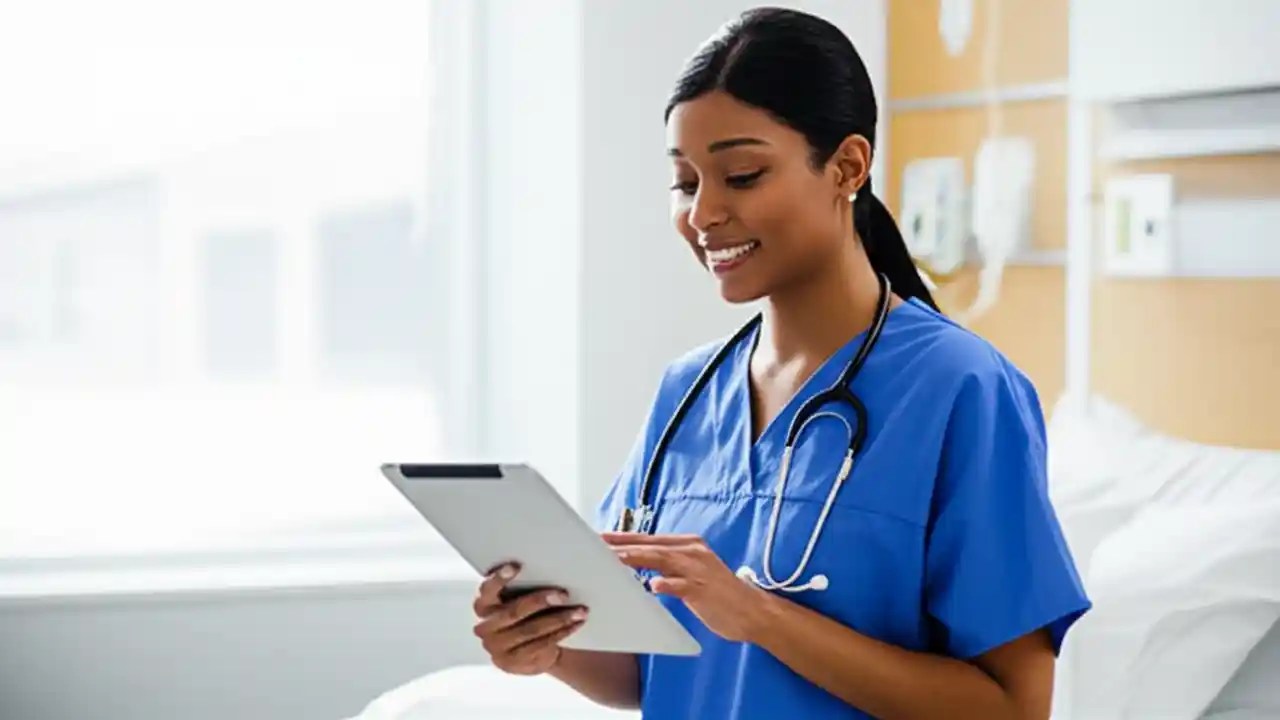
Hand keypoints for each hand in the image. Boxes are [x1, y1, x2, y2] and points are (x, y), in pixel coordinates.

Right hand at [471, 563, 589, 675]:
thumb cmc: (525, 617)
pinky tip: (576, 624)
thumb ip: (520, 588)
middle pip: (513, 612)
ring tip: (580, 611)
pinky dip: (562, 632)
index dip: (499, 578)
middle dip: (540, 601)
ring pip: (531, 630)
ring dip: (559, 619)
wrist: (528, 654)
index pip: (487, 590)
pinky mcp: (512, 662)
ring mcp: (496, 647)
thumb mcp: (517, 601)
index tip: (517, 566)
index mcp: (482, 606)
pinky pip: (541, 644)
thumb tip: (550, 568)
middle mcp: (484, 627)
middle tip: (564, 593)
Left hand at [603, 532, 773, 642]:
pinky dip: (667, 584)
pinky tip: (654, 585)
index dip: (624, 538)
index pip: (649, 539)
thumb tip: (638, 565)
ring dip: (636, 557)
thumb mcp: (692, 573)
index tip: (600, 537)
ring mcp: (699, 569)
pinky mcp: (704, 589)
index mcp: (688, 545)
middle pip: (650, 546)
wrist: (753, 611)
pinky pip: (682, 585)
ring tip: (614, 558)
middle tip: (596, 544)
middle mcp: (692, 551)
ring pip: (661, 559)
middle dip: (622, 545)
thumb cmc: (719, 594)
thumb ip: (668, 566)